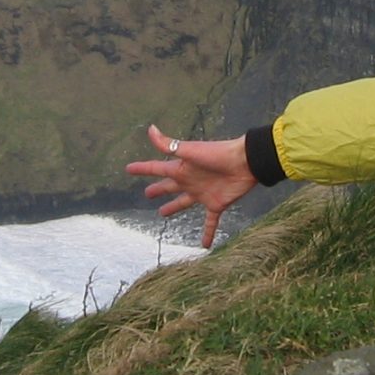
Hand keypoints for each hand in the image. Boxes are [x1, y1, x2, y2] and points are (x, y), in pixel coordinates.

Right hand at [125, 123, 256, 247]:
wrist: (245, 163)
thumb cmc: (217, 154)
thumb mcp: (190, 150)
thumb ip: (169, 144)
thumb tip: (150, 129)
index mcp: (181, 168)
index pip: (157, 169)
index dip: (143, 169)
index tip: (129, 169)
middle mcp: (189, 181)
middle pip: (169, 187)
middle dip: (158, 190)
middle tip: (146, 194)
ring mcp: (202, 194)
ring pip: (184, 203)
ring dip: (173, 208)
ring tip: (162, 214)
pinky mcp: (216, 205)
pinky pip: (210, 222)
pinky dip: (207, 233)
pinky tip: (205, 246)